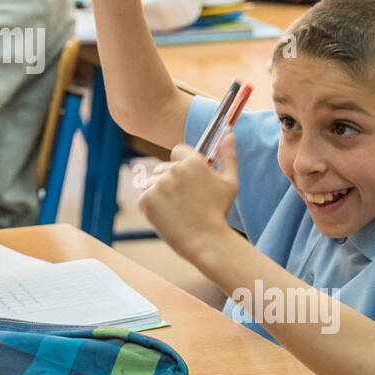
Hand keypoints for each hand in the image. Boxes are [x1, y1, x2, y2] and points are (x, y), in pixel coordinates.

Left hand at [137, 137, 238, 262]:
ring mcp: (158, 184)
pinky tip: (167, 216)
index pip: (178, 151)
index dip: (182, 165)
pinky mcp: (146, 199)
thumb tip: (230, 134)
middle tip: (185, 202)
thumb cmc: (218, 212)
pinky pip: (144, 197)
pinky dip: (151, 207)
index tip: (188, 182)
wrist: (206, 241)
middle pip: (162, 168)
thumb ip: (229, 156)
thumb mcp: (229, 183)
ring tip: (176, 210)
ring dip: (159, 194)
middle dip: (170, 182)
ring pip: (152, 182)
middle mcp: (174, 169)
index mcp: (193, 161)